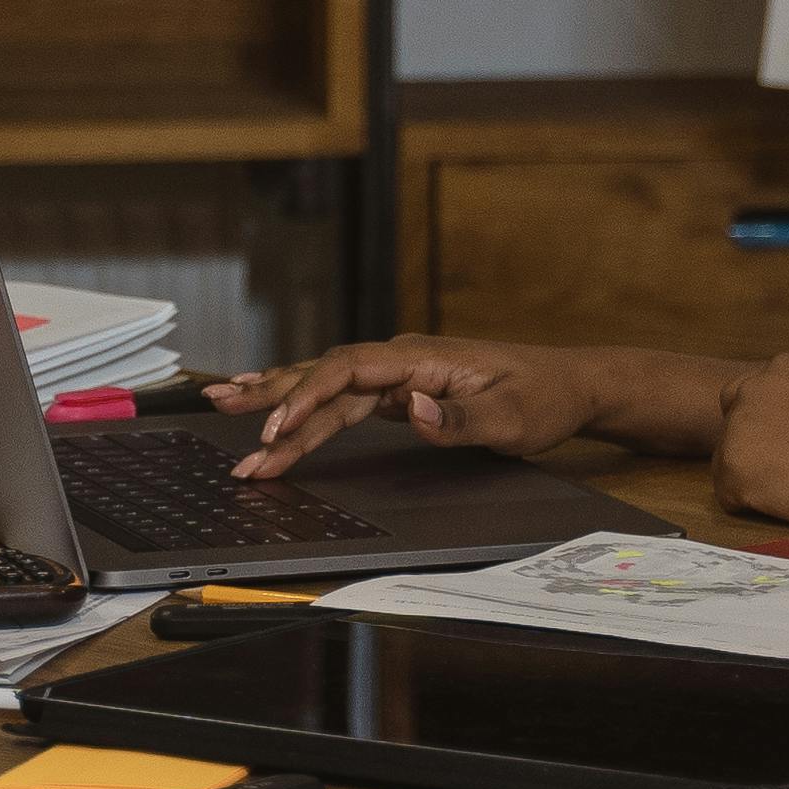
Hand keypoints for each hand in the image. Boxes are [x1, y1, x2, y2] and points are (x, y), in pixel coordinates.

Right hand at [207, 337, 599, 478]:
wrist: (568, 385)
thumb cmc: (544, 399)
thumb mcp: (514, 417)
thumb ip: (462, 416)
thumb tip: (413, 407)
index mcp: (422, 358)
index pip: (349, 372)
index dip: (308, 398)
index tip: (277, 429)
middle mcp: (402, 359)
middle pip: (323, 374)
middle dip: (273, 395)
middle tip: (220, 411)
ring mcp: (397, 373)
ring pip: (325, 385)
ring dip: (277, 398)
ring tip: (222, 402)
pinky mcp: (398, 391)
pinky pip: (340, 398)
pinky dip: (303, 404)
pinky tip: (273, 404)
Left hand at [709, 350, 788, 528]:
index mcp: (782, 367)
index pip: (752, 395)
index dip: (769, 423)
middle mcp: (752, 390)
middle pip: (733, 425)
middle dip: (755, 446)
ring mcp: (739, 429)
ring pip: (728, 461)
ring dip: (754, 476)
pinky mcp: (736, 468)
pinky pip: (728, 495)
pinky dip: (751, 504)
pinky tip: (786, 502)